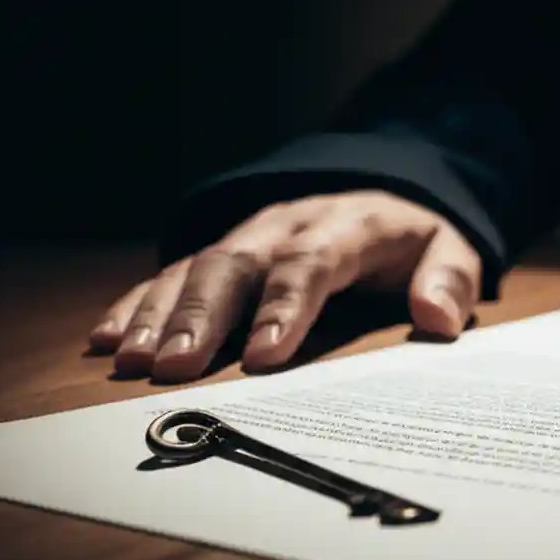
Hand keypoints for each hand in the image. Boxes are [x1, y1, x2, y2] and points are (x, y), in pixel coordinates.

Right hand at [88, 190, 481, 381]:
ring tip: (130, 362)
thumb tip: (439, 318)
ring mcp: (249, 236)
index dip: (286, 308)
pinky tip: (108, 338)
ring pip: (196, 269)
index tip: (265, 357)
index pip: (311, 263)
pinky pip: (173, 273)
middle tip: (173, 369)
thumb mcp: (451, 247)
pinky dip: (139, 304)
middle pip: (237, 265)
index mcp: (347, 226)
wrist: (384, 190)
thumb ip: (449, 279)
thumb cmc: (414, 236)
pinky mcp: (224, 251)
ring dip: (160, 316)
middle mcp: (286, 226)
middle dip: (202, 317)